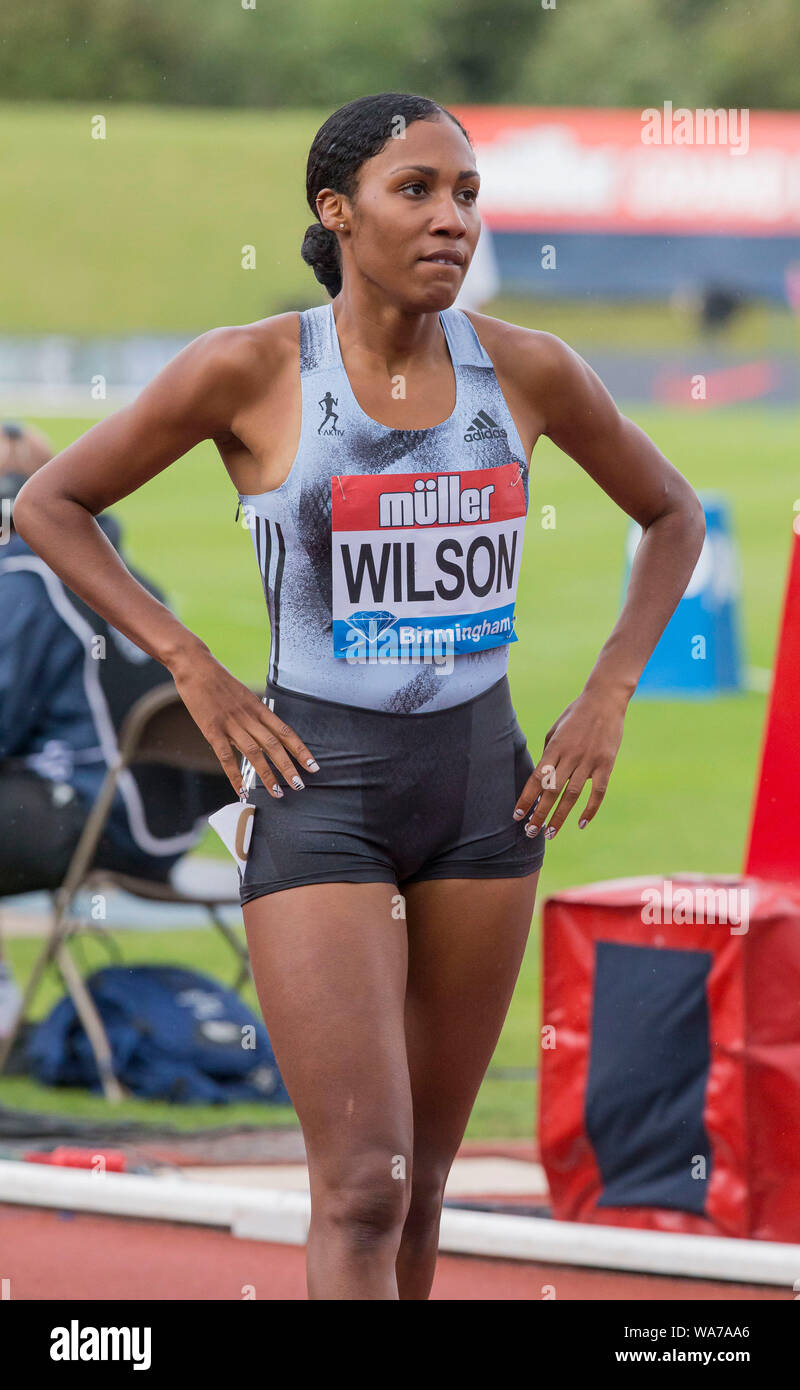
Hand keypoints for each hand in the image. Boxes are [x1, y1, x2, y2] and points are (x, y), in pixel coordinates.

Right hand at [170, 645, 319, 798]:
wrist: (195, 665)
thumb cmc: (218, 680)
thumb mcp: (243, 695)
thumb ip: (251, 716)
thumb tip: (259, 735)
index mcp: (258, 708)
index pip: (285, 731)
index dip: (300, 749)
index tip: (312, 765)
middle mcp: (249, 717)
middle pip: (274, 745)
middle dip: (289, 767)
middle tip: (300, 785)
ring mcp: (231, 724)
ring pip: (254, 753)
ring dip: (267, 775)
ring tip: (277, 793)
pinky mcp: (212, 730)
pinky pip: (226, 757)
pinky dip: (235, 776)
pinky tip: (242, 791)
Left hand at [512, 689, 625, 838]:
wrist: (604, 700)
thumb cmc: (575, 714)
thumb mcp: (554, 729)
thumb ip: (548, 753)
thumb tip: (541, 777)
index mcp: (554, 747)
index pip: (536, 779)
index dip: (526, 799)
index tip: (517, 816)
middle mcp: (570, 756)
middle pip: (551, 791)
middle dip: (539, 814)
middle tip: (531, 833)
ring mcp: (589, 761)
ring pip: (572, 795)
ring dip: (560, 817)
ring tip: (550, 833)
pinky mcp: (606, 764)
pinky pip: (598, 792)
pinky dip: (590, 809)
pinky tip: (581, 823)